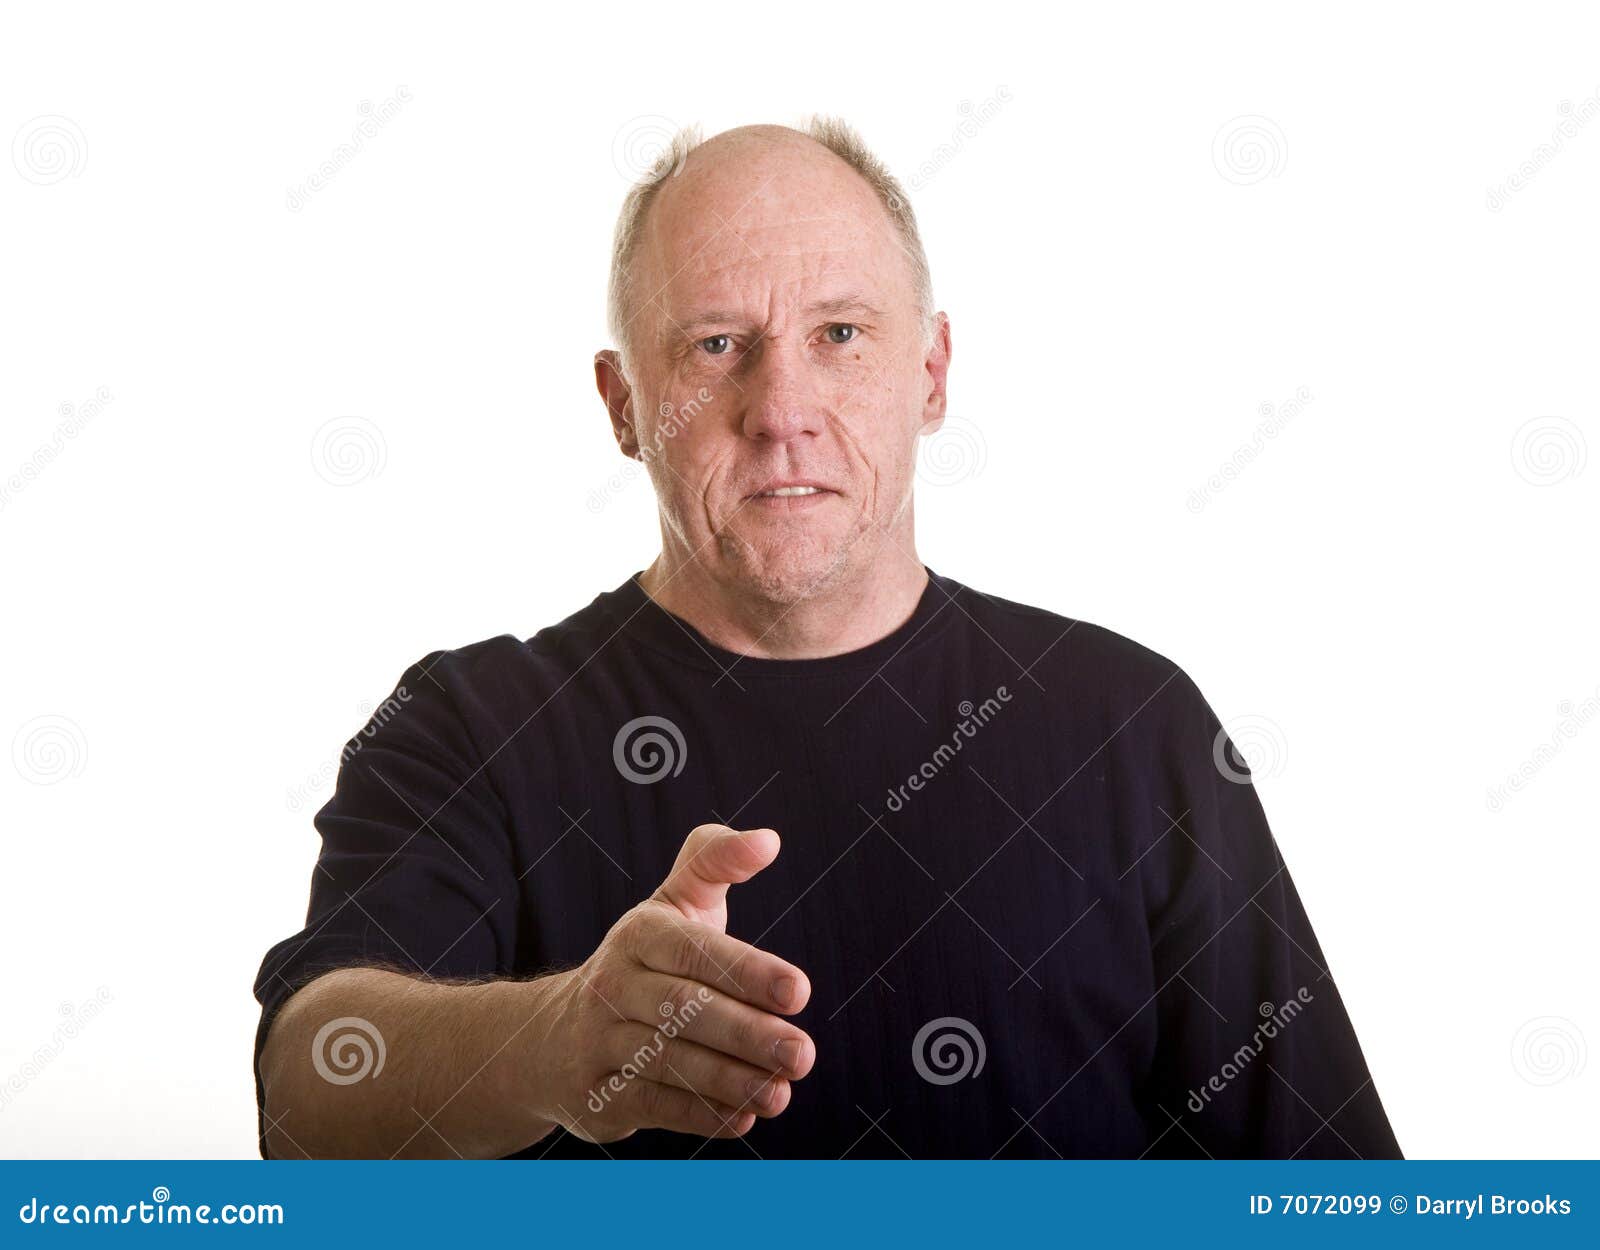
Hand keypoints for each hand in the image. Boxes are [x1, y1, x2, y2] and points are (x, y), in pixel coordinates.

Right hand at [531, 823, 814, 1142]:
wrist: (548, 1038)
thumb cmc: (643, 962)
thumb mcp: (672, 903)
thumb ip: (716, 861)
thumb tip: (768, 840)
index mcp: (639, 934)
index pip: (694, 950)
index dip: (746, 970)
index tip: (799, 991)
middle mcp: (613, 985)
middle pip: (683, 1009)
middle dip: (747, 1033)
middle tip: (801, 1052)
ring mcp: (600, 1042)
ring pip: (670, 1061)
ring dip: (731, 1080)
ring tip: (782, 1089)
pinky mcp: (597, 1095)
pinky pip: (654, 1106)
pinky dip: (701, 1115)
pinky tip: (745, 1115)